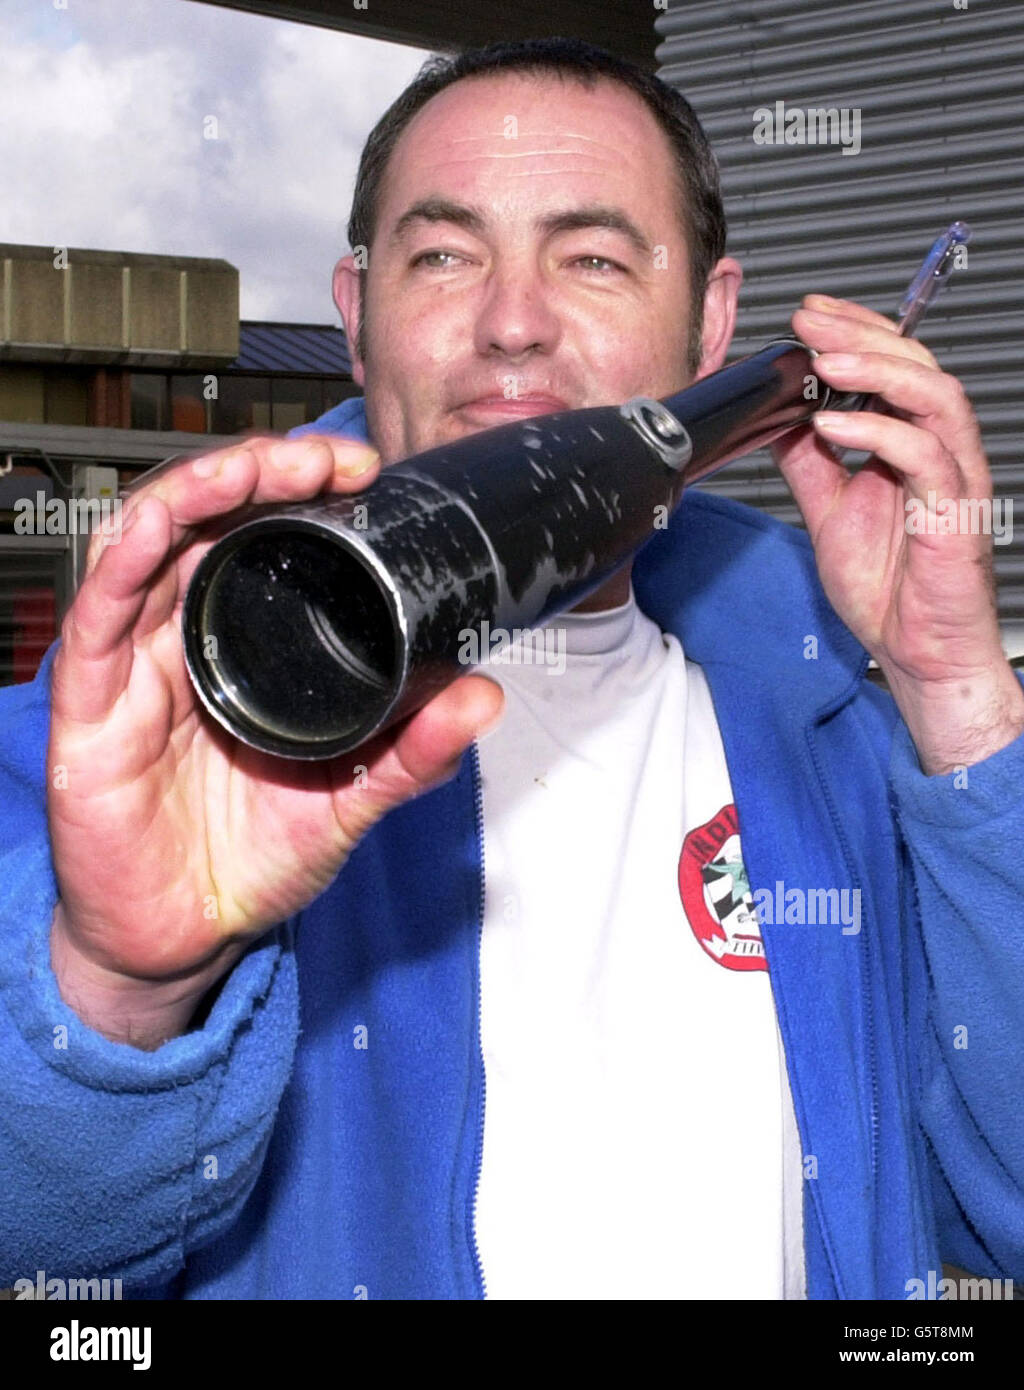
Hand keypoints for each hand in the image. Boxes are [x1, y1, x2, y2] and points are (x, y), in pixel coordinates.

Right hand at [48, 435, 504, 1045]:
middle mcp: (186, 638)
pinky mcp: (88, 705)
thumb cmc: (253, 860)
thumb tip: (482, 696)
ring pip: (150, 545)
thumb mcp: (350, 801)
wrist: (182, 937)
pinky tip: (154, 523)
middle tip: (325, 459)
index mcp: (246, 647)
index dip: (307, 494)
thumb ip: (412, 752)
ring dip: (200, 491)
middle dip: (262, 472)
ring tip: (259, 465)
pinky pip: (96, 617)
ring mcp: (134, 665)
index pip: (266, 541)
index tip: (364, 471)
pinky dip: (121, 558)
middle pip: (211, 524)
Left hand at [771, 294, 1023, 773]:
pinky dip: (878, 433)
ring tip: (825, 361)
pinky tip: (834, 426)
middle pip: (916, 366)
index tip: (808, 316)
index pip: (893, 367)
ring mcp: (951, 478)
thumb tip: (778, 420)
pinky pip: (923, 457)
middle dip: (861, 336)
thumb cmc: (890, 589)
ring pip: (933, 397)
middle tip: (811, 322)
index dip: (855, 333)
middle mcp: (938, 452)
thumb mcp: (829, 512)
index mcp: (910, 445)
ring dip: (876, 370)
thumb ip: (810, 463)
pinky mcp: (953, 512)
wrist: (917, 653)